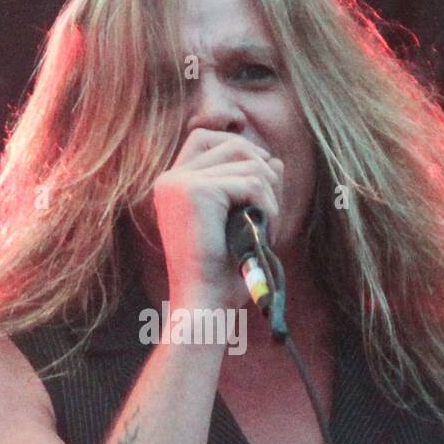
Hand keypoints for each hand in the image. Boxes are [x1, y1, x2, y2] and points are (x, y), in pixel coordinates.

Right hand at [150, 128, 283, 311]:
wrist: (206, 305)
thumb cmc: (222, 274)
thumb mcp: (240, 222)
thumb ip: (253, 187)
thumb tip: (274, 160)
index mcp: (172, 186)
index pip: (206, 138)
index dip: (239, 150)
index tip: (259, 183)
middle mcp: (169, 179)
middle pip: (232, 144)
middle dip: (263, 173)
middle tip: (270, 212)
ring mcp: (180, 183)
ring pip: (247, 162)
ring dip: (270, 195)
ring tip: (266, 229)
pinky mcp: (197, 191)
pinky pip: (252, 182)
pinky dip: (269, 207)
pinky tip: (264, 234)